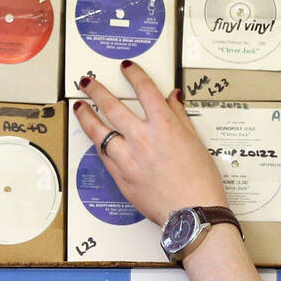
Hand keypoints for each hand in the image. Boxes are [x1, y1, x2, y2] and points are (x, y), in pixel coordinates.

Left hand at [72, 62, 226, 225]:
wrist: (193, 213)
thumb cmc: (200, 182)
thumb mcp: (195, 142)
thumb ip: (179, 117)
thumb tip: (172, 98)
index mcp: (164, 126)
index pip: (144, 89)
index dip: (134, 74)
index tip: (127, 68)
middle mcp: (142, 139)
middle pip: (111, 105)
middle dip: (97, 90)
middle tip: (88, 82)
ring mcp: (128, 158)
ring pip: (98, 132)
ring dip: (86, 116)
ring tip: (80, 107)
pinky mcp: (121, 177)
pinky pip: (104, 155)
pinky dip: (99, 144)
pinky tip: (95, 139)